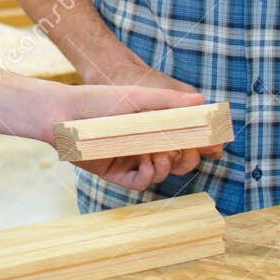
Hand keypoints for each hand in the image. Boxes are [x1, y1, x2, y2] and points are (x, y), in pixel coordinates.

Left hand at [53, 67, 224, 192]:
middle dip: (186, 157)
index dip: (200, 144)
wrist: (65, 113)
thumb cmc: (100, 99)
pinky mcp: (115, 173)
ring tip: (160, 153)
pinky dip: (149, 176)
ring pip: (161, 173)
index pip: (184, 138)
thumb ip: (169, 101)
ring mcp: (130, 159)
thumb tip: (202, 102)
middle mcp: (144, 143)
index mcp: (152, 125)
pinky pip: (140, 183)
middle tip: (183, 149)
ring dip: (167, 166)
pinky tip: (148, 163)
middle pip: (178, 159)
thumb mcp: (138, 96)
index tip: (214, 144)